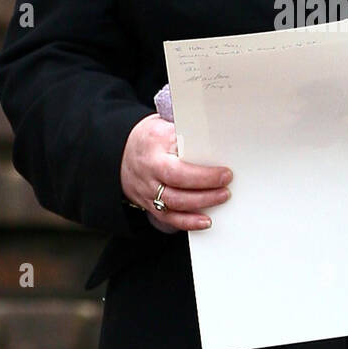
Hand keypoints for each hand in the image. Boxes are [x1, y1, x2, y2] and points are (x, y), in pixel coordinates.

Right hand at [120, 114, 232, 231]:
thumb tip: (214, 140)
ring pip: (173, 204)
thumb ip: (185, 134)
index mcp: (153, 147)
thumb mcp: (163, 126)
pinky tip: (205, 222)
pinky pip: (168, 217)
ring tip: (222, 198)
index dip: (203, 173)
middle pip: (177, 186)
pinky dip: (187, 222)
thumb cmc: (150, 138)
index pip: (178, 165)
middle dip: (206, 189)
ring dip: (201, 203)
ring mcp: (147, 190)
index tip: (225, 172)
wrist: (120, 152)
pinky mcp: (149, 204)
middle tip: (226, 185)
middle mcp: (148, 171)